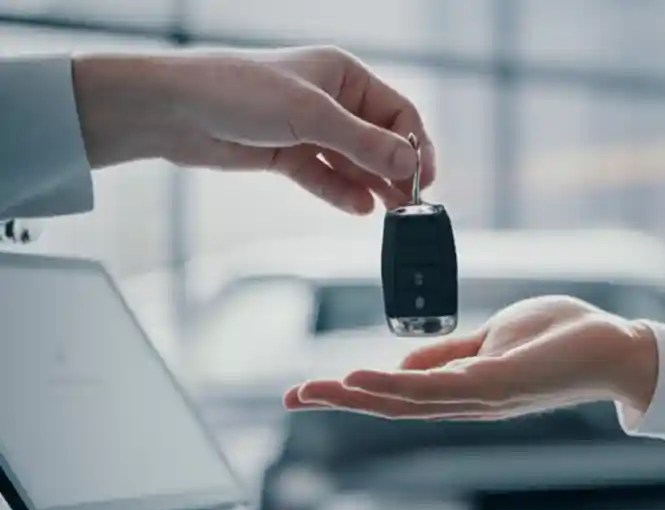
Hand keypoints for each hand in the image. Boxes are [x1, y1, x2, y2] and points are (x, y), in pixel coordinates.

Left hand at [72, 46, 433, 213]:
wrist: (175, 110)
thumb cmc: (238, 92)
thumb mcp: (311, 115)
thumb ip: (364, 143)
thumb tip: (409, 165)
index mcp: (343, 74)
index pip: (397, 112)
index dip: (414, 145)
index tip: (423, 178)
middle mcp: (330, 99)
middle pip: (379, 141)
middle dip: (395, 171)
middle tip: (411, 205)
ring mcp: (308, 128)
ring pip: (354, 163)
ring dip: (372, 186)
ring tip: (390, 213)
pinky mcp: (287, 154)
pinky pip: (325, 178)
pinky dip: (342, 193)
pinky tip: (359, 209)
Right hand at [283, 296, 658, 419]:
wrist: (616, 345)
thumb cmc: (563, 338)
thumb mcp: (492, 338)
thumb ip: (448, 353)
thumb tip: (399, 365)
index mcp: (465, 389)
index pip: (400, 394)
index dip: (353, 394)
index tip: (306, 391)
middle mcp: (469, 401)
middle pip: (394, 406)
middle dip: (341, 403)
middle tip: (290, 399)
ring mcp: (484, 397)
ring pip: (410, 402)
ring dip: (359, 398)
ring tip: (314, 392)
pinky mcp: (501, 384)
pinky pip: (441, 387)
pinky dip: (400, 386)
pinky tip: (366, 380)